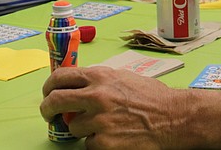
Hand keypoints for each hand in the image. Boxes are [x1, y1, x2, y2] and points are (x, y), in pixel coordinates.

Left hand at [41, 66, 179, 148]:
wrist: (173, 118)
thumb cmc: (151, 97)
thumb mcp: (123, 77)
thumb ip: (98, 80)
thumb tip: (76, 85)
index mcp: (100, 77)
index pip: (61, 77)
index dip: (49, 86)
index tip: (47, 93)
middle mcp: (96, 96)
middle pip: (55, 101)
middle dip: (47, 109)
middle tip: (49, 115)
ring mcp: (99, 120)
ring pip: (73, 127)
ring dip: (83, 128)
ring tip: (103, 126)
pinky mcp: (103, 143)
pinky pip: (88, 144)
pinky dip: (97, 143)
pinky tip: (113, 136)